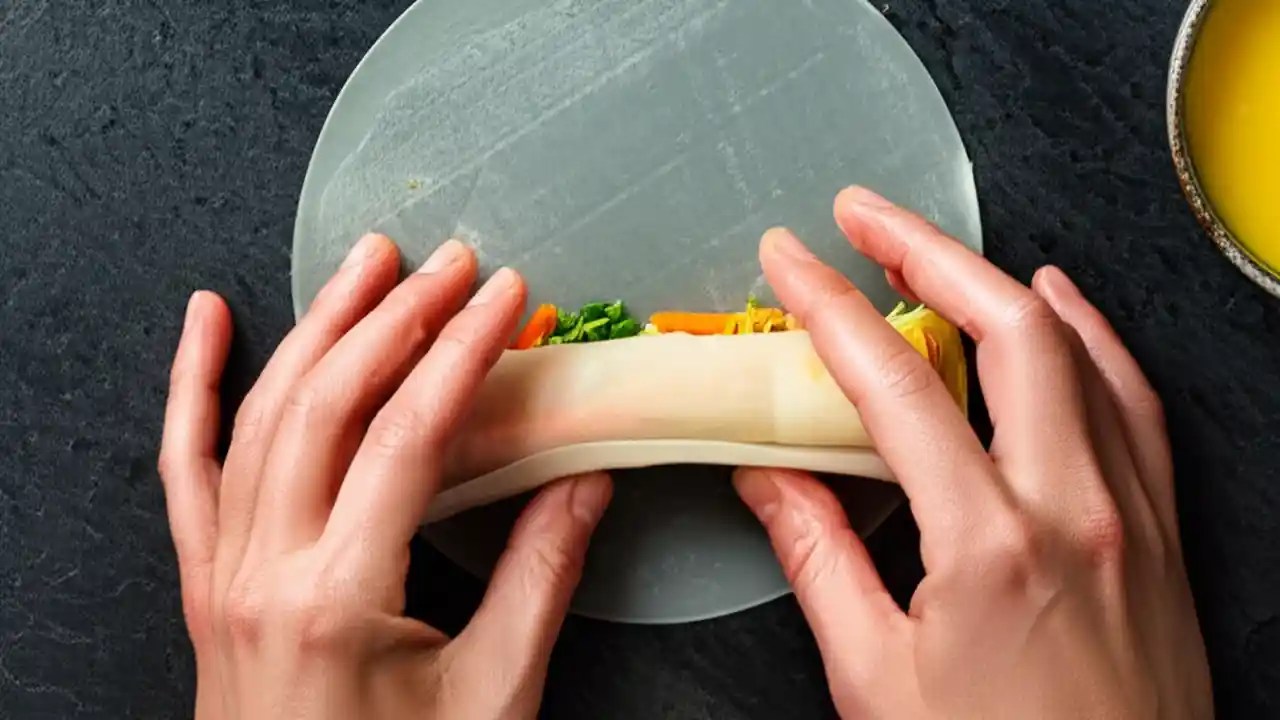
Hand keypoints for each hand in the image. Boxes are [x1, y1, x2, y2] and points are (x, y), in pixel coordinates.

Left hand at [159, 235, 611, 718]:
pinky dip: (190, 384)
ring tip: (367, 263)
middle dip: (398, 317)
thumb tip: (585, 484)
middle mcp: (263, 572)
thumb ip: (540, 582)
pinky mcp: (205, 581)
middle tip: (454, 263)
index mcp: (337, 601)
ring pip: (259, 415)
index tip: (508, 298)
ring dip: (318, 326)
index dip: (464, 353)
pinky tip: (204, 317)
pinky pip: (184, 466)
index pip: (409, 436)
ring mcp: (222, 573)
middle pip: (329, 405)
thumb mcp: (493, 698)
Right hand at [735, 187, 1212, 718]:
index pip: (896, 384)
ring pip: (1078, 349)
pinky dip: (1092, 337)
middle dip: (926, 250)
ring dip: (1002, 281)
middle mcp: (1072, 508)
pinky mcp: (1159, 530)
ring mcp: (1129, 512)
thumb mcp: (876, 679)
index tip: (789, 263)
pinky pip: (1133, 401)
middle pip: (1007, 327)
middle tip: (863, 218)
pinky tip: (1061, 308)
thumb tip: (770, 477)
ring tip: (938, 250)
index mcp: (988, 546)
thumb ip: (819, 561)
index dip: (830, 306)